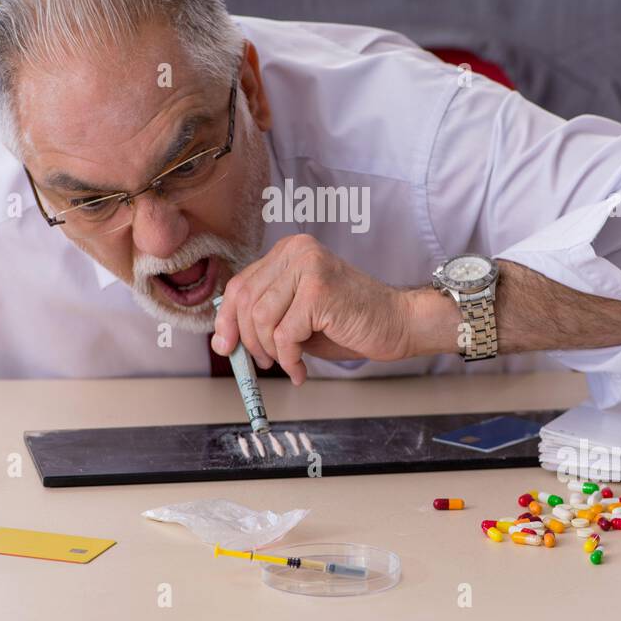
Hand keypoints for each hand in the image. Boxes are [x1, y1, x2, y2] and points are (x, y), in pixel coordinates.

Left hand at [211, 234, 420, 384]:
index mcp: (288, 251)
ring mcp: (308, 267)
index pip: (241, 285)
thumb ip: (264, 316)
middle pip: (245, 301)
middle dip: (247, 340)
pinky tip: (301, 369)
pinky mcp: (319, 291)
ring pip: (261, 319)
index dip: (227, 320)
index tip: (225, 346)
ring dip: (272, 352)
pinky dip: (289, 361)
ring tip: (289, 364)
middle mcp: (296, 251)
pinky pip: (285, 335)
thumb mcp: (297, 314)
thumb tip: (223, 340)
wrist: (397, 323)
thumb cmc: (349, 321)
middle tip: (261, 363)